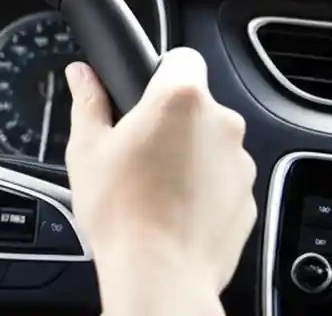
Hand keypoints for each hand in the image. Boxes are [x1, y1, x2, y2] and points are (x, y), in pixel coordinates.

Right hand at [64, 48, 255, 315]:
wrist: (160, 274)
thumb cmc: (122, 211)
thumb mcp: (87, 148)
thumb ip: (88, 101)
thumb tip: (81, 75)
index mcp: (179, 99)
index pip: (182, 57)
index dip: (160, 70)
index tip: (142, 93)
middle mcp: (220, 124)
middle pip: (196, 104)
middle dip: (169, 119)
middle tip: (135, 148)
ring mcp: (240, 163)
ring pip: (211, 143)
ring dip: (188, 154)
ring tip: (152, 184)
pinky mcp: (249, 198)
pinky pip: (222, 179)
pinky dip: (203, 187)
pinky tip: (172, 208)